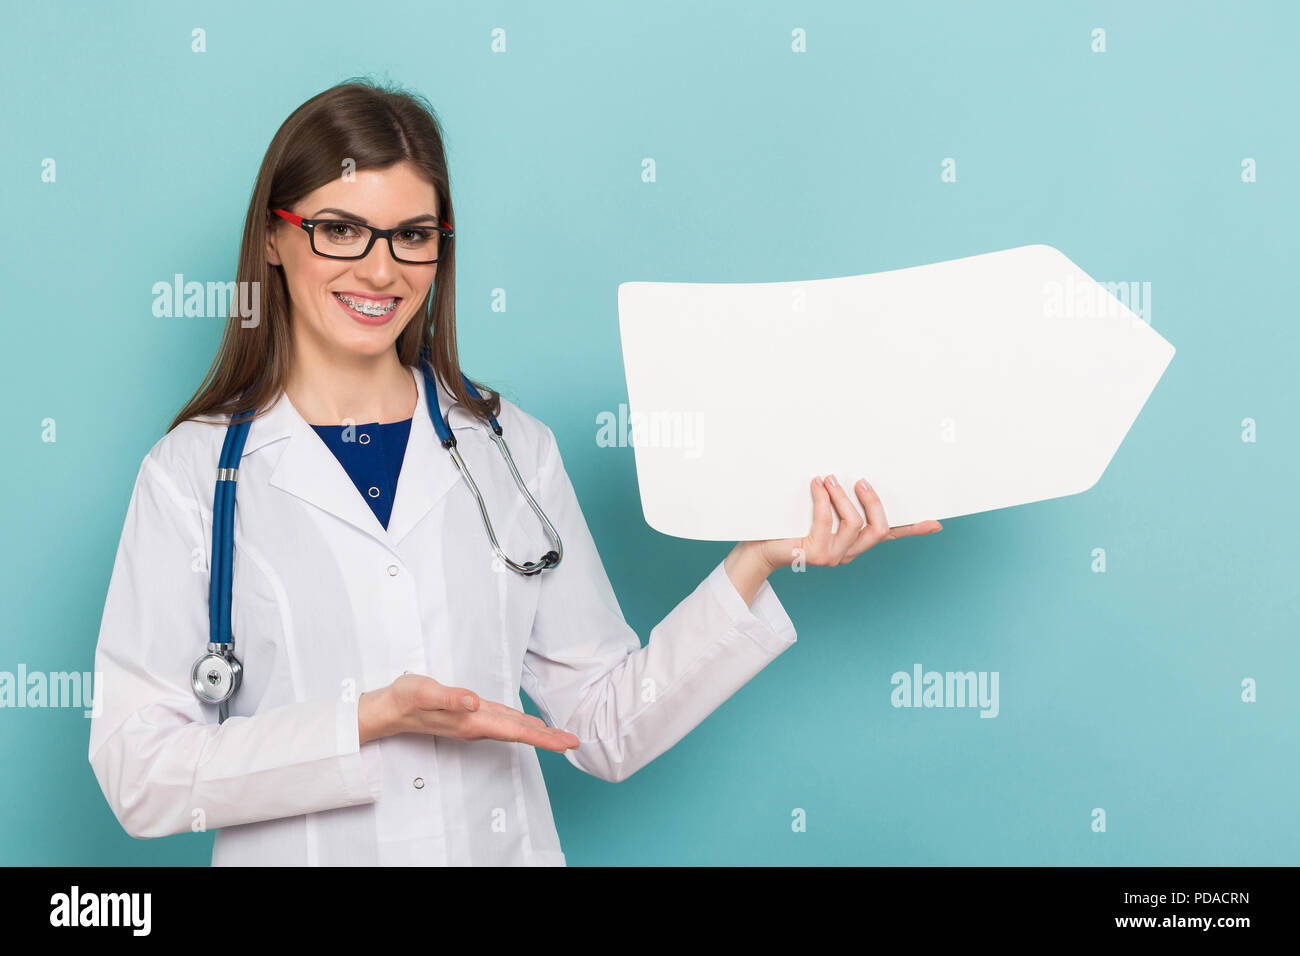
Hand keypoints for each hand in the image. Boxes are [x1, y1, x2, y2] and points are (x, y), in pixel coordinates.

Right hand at [359, 675, 580, 752]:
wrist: (389, 709)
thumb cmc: (406, 699)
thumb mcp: (425, 692)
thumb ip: (451, 698)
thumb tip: (475, 702)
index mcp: (473, 722)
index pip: (516, 731)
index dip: (544, 738)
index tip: (566, 743)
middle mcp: (477, 725)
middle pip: (520, 733)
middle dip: (548, 738)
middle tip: (575, 742)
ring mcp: (474, 722)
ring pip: (513, 728)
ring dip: (537, 733)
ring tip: (559, 735)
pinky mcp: (470, 715)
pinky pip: (503, 722)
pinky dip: (520, 723)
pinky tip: (528, 723)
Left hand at [756, 475, 941, 570]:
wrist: (759, 547)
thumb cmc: (788, 525)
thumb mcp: (817, 510)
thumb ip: (836, 500)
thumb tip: (845, 473)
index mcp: (854, 542)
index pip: (889, 534)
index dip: (913, 529)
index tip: (936, 523)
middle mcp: (848, 552)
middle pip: (878, 529)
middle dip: (872, 501)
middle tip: (859, 480)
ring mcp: (833, 556)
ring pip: (854, 524)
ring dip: (842, 497)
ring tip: (827, 479)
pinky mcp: (815, 554)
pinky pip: (826, 521)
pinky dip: (822, 499)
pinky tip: (815, 485)